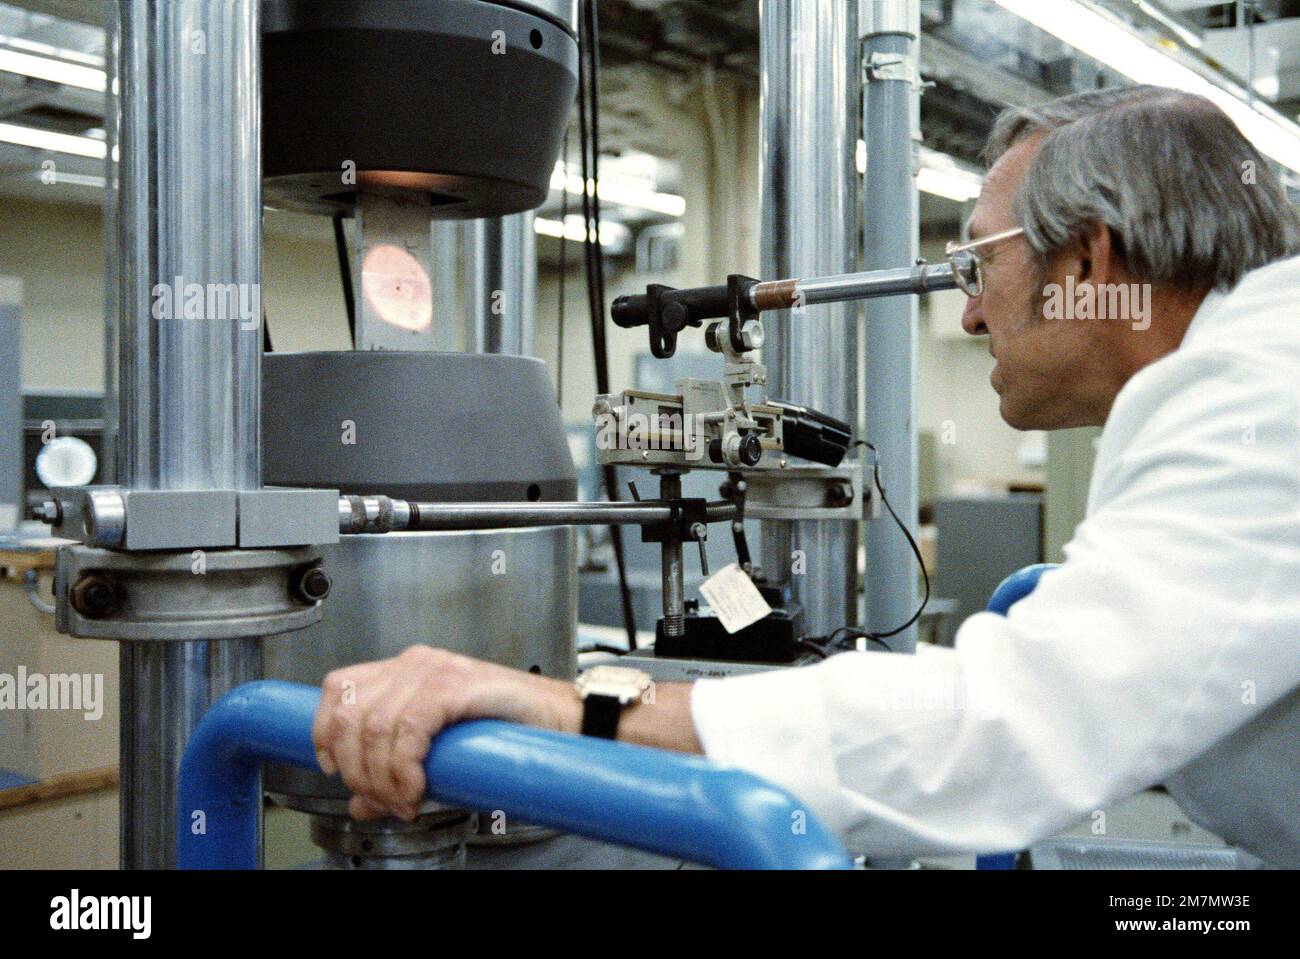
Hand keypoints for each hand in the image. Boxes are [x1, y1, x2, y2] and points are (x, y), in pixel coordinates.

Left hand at [311, 645, 579, 821]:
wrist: (562, 721)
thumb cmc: (508, 730)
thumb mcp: (440, 752)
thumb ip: (396, 771)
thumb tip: (360, 800)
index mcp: (407, 670)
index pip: (339, 687)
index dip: (324, 731)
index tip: (333, 769)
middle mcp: (416, 663)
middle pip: (349, 712)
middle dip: (357, 769)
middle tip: (382, 799)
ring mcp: (436, 670)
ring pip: (374, 725)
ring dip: (382, 776)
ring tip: (406, 800)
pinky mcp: (456, 685)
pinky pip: (408, 728)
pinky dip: (404, 767)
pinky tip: (417, 788)